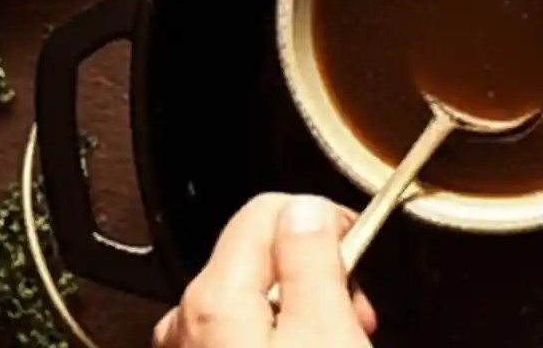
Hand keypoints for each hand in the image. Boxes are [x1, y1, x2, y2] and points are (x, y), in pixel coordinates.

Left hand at [154, 194, 376, 346]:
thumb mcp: (325, 333)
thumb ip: (312, 259)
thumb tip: (305, 208)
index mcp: (213, 297)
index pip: (267, 210)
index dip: (321, 219)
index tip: (356, 246)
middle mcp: (186, 322)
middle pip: (261, 255)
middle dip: (316, 272)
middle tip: (354, 311)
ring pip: (256, 299)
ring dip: (302, 310)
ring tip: (338, 341)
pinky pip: (242, 335)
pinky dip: (280, 338)